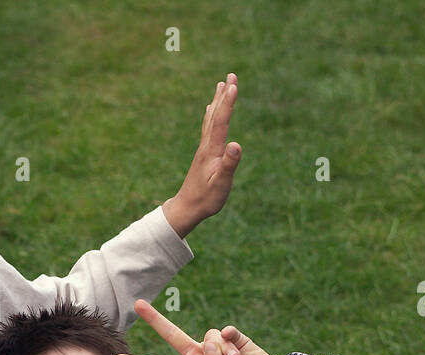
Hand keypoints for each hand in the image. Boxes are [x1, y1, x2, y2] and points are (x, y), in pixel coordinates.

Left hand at [116, 299, 286, 354]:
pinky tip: (239, 351)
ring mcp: (215, 347)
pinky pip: (226, 332)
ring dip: (222, 351)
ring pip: (209, 336)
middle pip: (171, 334)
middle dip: (155, 319)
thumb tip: (211, 342)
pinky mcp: (233, 339)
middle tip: (138, 303)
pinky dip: (232, 341)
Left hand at [162, 73, 241, 237]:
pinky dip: (212, 115)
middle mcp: (206, 145)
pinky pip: (208, 128)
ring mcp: (204, 148)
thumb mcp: (221, 183)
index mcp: (211, 150)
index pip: (221, 122)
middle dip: (224, 95)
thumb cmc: (206, 198)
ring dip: (217, 101)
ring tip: (221, 86)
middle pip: (215, 115)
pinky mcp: (204, 154)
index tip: (234, 85)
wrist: (187, 208)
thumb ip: (229, 164)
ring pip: (211, 119)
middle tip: (230, 76)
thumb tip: (236, 144)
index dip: (228, 103)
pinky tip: (211, 112)